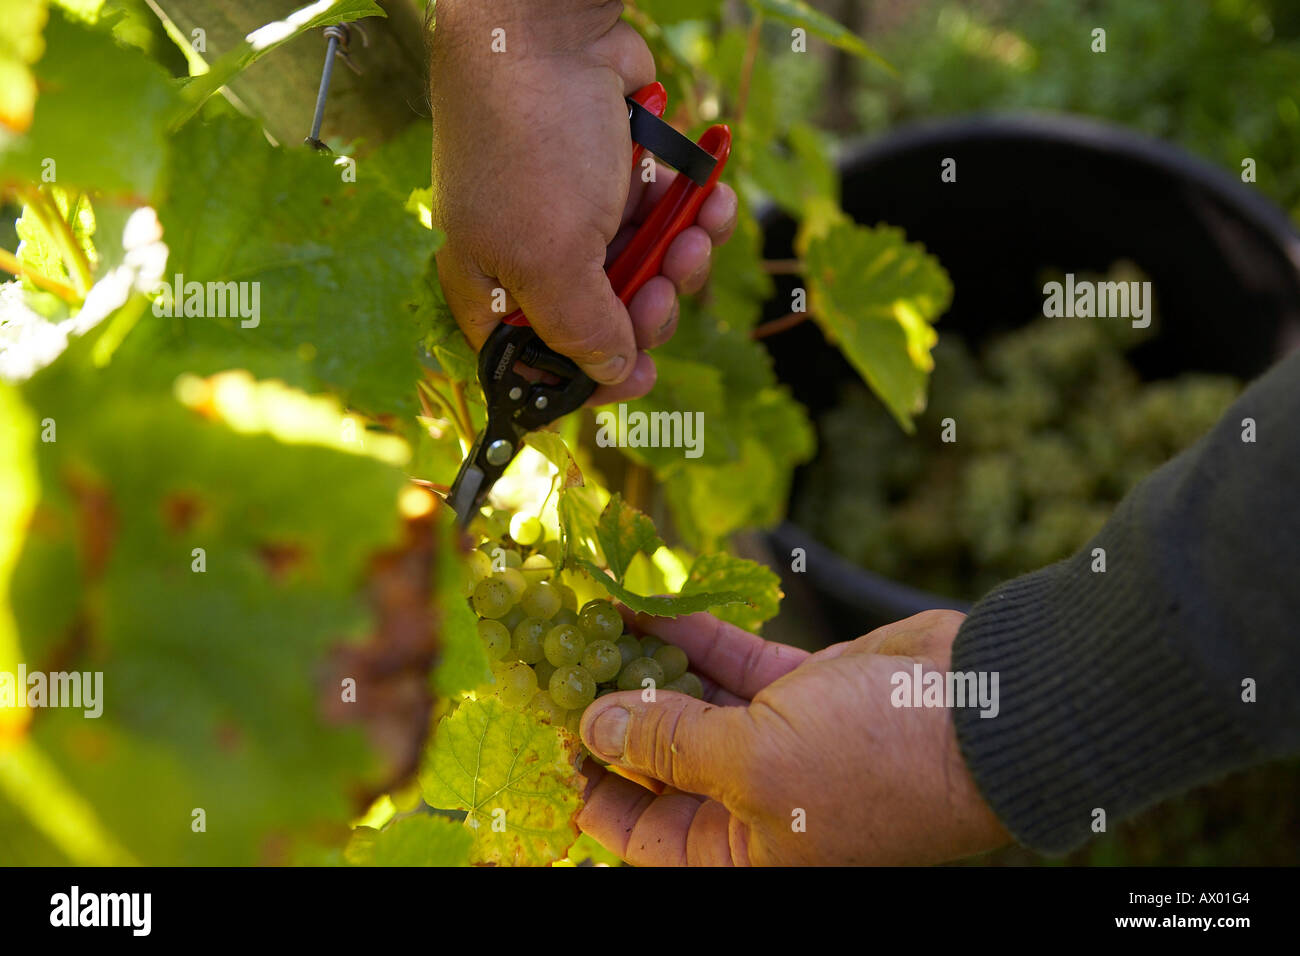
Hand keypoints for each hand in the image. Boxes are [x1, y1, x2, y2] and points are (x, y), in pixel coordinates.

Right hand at [429, 0, 737, 402]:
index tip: (635, 376)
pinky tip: (714, 202)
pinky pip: (667, 224)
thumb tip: (611, 371)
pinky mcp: (620, 184)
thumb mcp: (549, 256)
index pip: (537, 364)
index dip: (588, 379)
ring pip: (645, 275)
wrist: (554, 31)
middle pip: (603, 325)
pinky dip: (696, 218)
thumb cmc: (531, 145)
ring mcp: (578, 220)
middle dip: (648, 311)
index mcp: (492, 288)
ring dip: (682, 262)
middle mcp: (532, 260)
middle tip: (664, 288)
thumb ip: (581, 328)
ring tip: (697, 233)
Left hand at [577, 609, 1011, 864]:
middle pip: (657, 758)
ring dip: (643, 655)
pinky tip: (645, 597)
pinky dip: (691, 629)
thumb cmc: (881, 766)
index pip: (637, 830)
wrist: (993, 709)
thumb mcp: (757, 765)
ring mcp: (778, 743)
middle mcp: (754, 806)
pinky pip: (729, 660)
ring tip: (588, 608)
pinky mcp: (801, 690)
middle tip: (555, 651)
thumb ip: (671, 746)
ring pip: (689, 699)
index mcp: (741, 856)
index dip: (587, 779)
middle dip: (609, 704)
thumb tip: (596, 727)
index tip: (544, 723)